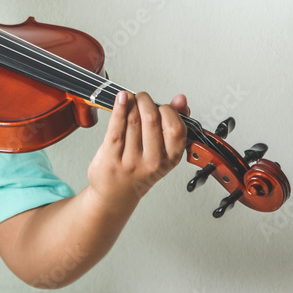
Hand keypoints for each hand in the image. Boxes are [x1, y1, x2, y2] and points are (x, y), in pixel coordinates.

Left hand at [86, 91, 188, 211]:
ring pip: (133, 120)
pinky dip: (119, 108)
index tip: (161, 105)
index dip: (168, 111)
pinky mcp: (111, 156)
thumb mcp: (164, 152)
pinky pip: (116, 126)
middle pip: (152, 120)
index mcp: (170, 159)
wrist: (117, 194)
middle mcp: (152, 161)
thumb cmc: (140, 171)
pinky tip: (121, 99)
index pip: (176, 128)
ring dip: (132, 102)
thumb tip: (181, 100)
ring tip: (131, 98)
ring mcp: (131, 160)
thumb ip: (174, 124)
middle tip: (142, 98)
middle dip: (146, 101)